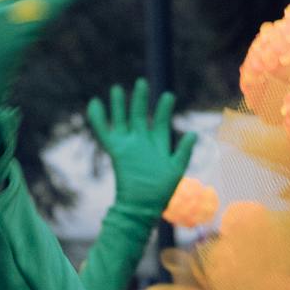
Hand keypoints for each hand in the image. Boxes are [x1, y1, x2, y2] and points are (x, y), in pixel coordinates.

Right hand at [86, 79, 190, 223]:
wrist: (141, 207)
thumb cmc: (161, 191)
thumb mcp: (177, 169)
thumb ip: (184, 151)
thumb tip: (194, 134)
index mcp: (158, 145)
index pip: (162, 122)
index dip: (164, 109)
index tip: (168, 95)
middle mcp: (142, 142)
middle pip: (140, 116)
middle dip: (141, 100)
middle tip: (141, 83)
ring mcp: (128, 146)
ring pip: (122, 121)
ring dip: (119, 106)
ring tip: (117, 89)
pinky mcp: (116, 152)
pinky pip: (105, 132)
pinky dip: (99, 119)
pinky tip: (94, 103)